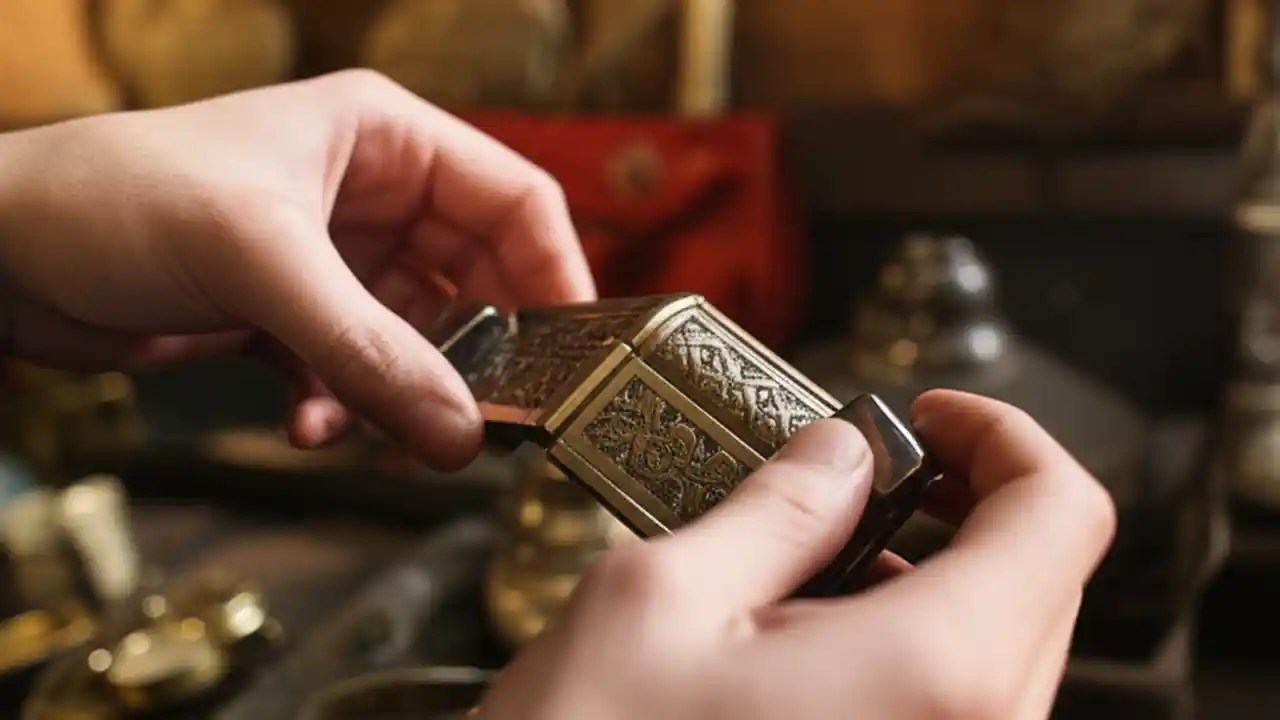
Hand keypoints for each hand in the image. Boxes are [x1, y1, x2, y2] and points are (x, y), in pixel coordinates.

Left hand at [0, 70, 593, 468]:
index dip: (555, 275)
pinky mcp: (299, 314)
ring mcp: (340, 259)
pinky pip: (362, 369)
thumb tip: (461, 435)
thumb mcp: (260, 262)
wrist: (5, 252)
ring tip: (369, 425)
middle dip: (476, 354)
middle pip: (478, 279)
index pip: (514, 199)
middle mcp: (376, 195)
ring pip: (421, 337)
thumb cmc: (119, 199)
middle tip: (480, 420)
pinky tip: (311, 421)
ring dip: (403, 390)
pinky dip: (349, 404)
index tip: (573, 356)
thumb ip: (368, 350)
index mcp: (386, 138)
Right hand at [478, 390, 1116, 719]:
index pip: (1061, 514)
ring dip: (927, 581)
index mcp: (934, 672)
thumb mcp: (660, 598)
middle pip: (1041, 579)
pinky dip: (907, 651)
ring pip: (1001, 649)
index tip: (925, 416)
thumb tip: (841, 453)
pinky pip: (958, 708)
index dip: (1003, 437)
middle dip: (957, 505)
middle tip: (857, 478)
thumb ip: (776, 508)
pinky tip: (808, 648)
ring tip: (810, 572)